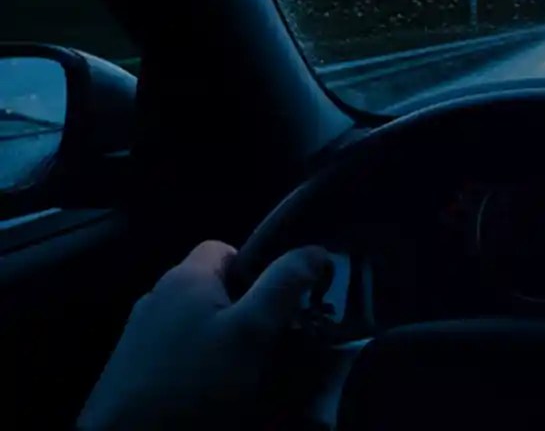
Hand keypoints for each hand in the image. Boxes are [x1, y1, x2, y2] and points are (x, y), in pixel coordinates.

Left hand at [78, 241, 332, 430]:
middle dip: (245, 312)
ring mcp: (140, 334)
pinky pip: (178, 351)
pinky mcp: (133, 368)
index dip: (257, 268)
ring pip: (197, 323)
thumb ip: (284, 285)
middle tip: (269, 344)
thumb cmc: (195, 380)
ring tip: (244, 373)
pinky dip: (199, 365)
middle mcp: (157, 297)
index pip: (225, 248)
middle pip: (214, 289)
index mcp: (185, 277)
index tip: (277, 303)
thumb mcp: (252, 331)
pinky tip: (211, 391)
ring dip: (222, 342)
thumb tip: (316, 250)